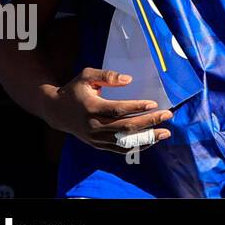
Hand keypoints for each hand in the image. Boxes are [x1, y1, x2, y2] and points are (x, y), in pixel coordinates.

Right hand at [43, 68, 172, 153]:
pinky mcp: (97, 145)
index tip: (154, 103)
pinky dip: (137, 146)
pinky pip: (119, 149)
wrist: (56, 111)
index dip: (136, 107)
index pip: (117, 110)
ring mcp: (95, 138)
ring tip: (165, 132)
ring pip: (124, 142)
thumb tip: (129, 80)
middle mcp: (93, 126)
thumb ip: (107, 75)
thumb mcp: (87, 76)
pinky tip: (152, 140)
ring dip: (147, 138)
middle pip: (124, 127)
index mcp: (91, 108)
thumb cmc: (75, 90)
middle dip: (148, 122)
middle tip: (168, 115)